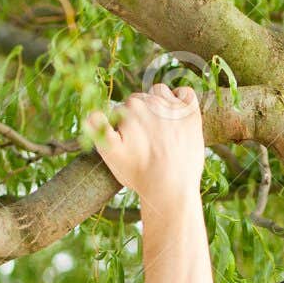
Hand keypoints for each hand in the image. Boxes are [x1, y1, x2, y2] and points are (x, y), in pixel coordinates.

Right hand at [87, 86, 204, 202]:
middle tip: (147, 139)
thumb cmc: (138, 174)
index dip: (127, 123)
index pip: (125, 106)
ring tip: (161, 128)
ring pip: (162, 92)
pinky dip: (182, 98)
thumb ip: (97, 130)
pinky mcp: (191, 114)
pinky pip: (186, 93)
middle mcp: (152, 101)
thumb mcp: (110, 153)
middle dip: (143, 114)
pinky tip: (178, 114)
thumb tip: (91, 112)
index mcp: (131, 106)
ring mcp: (173, 107)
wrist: (170, 189)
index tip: (132, 140)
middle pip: (143, 99)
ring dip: (160, 103)